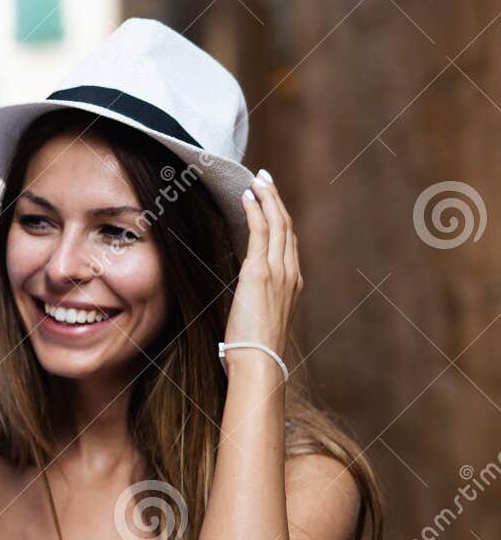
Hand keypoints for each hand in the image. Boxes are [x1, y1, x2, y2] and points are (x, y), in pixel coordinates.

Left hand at [225, 169, 300, 358]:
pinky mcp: (260, 272)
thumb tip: (248, 296)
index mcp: (292, 284)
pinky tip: (248, 196)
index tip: (270, 201)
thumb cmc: (254, 348)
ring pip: (277, 224)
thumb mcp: (261, 319)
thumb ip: (259, 300)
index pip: (287, 243)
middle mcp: (291, 273)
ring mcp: (279, 271)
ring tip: (256, 180)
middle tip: (265, 179)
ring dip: (267, 198)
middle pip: (286, 227)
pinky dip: (256, 210)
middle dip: (276, 200)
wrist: (258, 360)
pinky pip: (261, 232)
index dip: (280, 218)